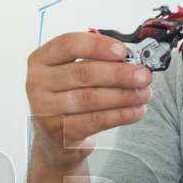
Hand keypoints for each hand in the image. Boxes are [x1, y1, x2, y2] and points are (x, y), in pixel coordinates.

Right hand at [25, 31, 153, 171]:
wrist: (54, 138)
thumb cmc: (67, 97)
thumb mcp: (72, 73)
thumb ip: (96, 61)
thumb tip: (131, 59)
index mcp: (41, 60)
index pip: (69, 45)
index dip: (98, 46)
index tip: (123, 51)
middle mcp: (38, 83)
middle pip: (83, 73)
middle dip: (119, 73)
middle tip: (143, 75)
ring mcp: (46, 109)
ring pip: (91, 98)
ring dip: (124, 95)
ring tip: (144, 94)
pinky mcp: (59, 132)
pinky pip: (95, 121)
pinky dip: (120, 115)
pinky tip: (136, 111)